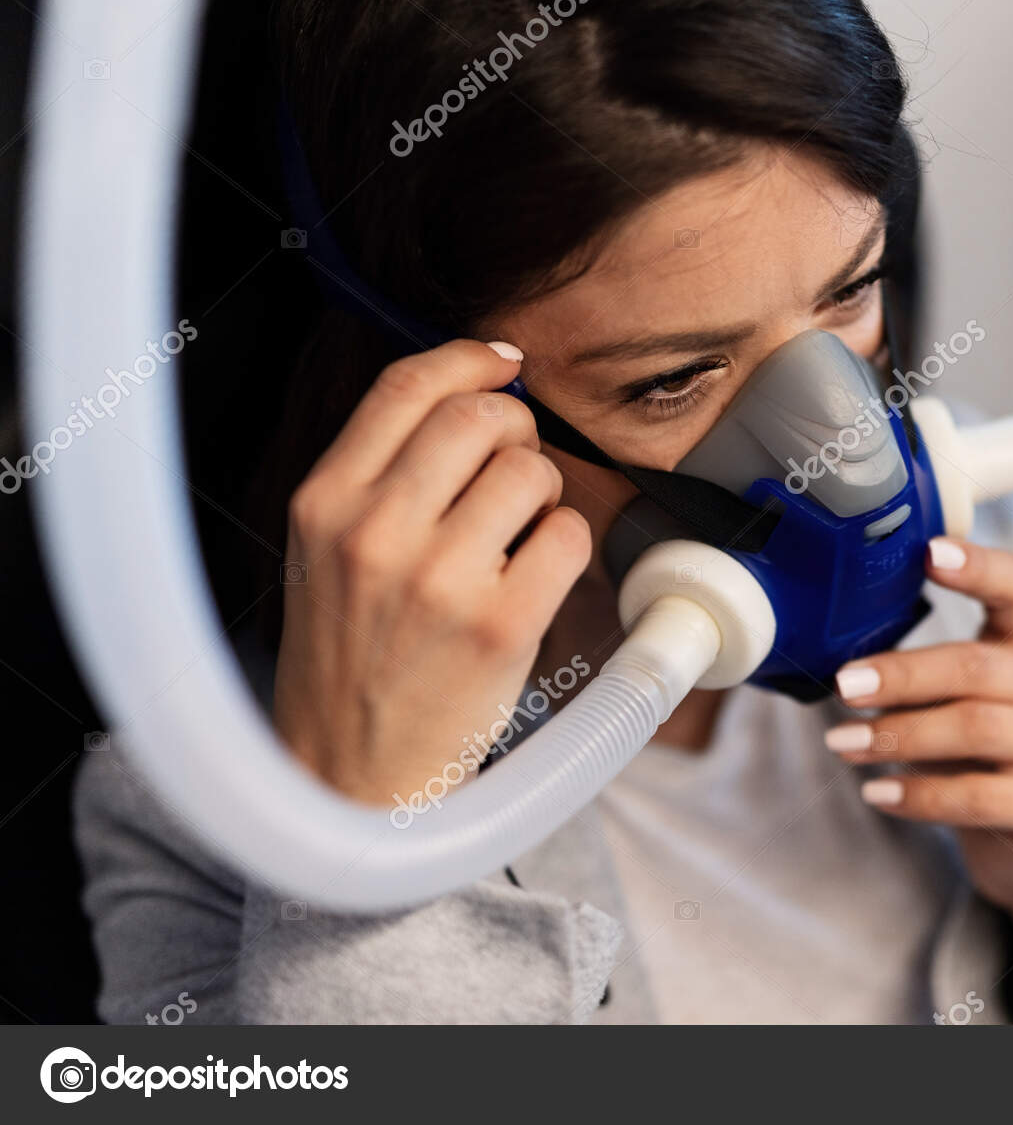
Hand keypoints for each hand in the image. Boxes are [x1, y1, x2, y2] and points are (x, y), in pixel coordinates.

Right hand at [273, 339, 590, 806]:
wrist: (350, 776)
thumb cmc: (352, 657)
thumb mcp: (327, 551)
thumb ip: (383, 474)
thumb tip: (479, 390)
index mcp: (323, 503)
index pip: (405, 387)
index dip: (468, 359)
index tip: (505, 363)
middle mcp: (373, 533)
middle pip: (478, 417)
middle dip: (517, 428)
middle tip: (518, 466)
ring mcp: (438, 581)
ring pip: (530, 472)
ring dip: (545, 492)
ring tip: (522, 533)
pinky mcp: (500, 626)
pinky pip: (567, 536)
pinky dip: (567, 543)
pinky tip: (538, 573)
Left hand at [826, 536, 1012, 993]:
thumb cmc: (974, 755)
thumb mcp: (951, 701)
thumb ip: (918, 676)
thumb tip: (841, 665)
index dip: (978, 566)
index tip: (927, 552)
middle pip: (978, 666)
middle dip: (903, 674)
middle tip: (844, 686)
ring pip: (979, 728)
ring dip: (901, 735)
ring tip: (843, 744)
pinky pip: (981, 797)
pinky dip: (920, 795)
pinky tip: (877, 792)